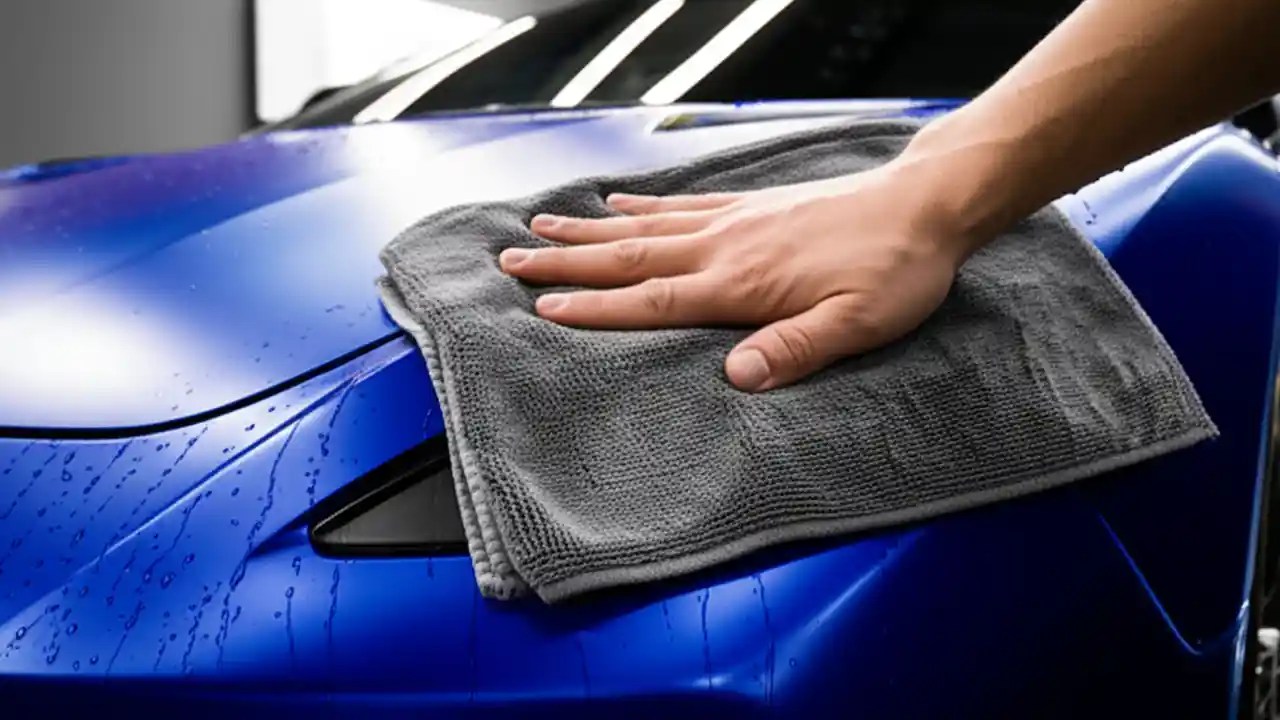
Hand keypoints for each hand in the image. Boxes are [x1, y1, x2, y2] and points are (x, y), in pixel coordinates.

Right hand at [499, 161, 976, 391]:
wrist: (926, 205)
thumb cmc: (897, 270)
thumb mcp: (858, 324)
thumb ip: (795, 351)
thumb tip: (737, 379)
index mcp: (741, 284)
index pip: (651, 300)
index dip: (595, 308)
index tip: (542, 308)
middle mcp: (724, 246)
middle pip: (628, 257)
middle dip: (567, 262)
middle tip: (511, 261)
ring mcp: (734, 220)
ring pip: (644, 226)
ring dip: (589, 230)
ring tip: (541, 226)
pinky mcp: (750, 206)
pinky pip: (681, 202)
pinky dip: (643, 203)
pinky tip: (618, 201)